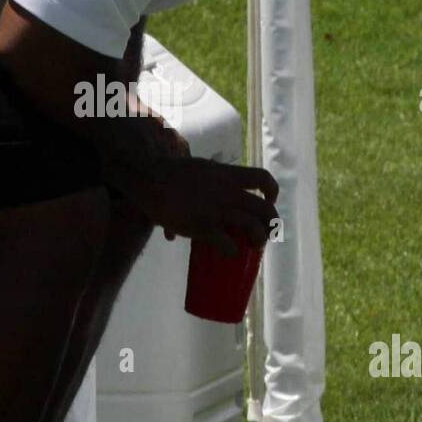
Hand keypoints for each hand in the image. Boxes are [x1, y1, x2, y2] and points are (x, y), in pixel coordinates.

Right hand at [129, 156, 278, 257]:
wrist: (148, 178)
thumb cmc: (169, 173)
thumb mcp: (196, 168)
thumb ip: (201, 185)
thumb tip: (186, 216)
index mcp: (227, 174)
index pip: (263, 178)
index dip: (273, 193)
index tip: (268, 202)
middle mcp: (227, 191)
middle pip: (265, 209)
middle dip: (271, 224)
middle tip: (266, 233)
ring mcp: (216, 209)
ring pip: (253, 227)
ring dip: (258, 239)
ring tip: (254, 245)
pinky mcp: (203, 226)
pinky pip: (227, 244)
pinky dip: (232, 251)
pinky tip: (229, 253)